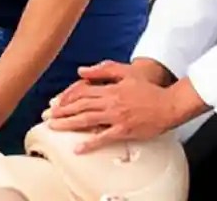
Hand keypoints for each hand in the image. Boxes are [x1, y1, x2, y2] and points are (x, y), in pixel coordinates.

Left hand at [45, 63, 182, 152]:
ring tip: (54, 127)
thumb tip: (80, 71)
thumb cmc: (148, 89)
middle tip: (47, 117)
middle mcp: (110, 102)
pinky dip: (90, 143)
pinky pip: (104, 138)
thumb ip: (103, 69)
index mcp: (109, 88)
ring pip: (87, 120)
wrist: (169, 105)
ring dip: (69, 124)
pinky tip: (78, 148)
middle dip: (62, 111)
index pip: (81, 92)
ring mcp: (117, 117)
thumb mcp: (126, 72)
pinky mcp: (124, 130)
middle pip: (80, 106)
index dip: (66, 97)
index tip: (55, 103)